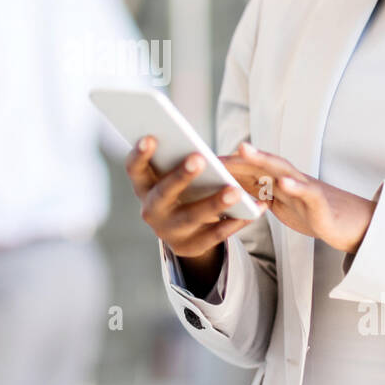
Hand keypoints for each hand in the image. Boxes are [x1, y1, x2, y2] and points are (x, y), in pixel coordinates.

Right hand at [124, 135, 269, 258]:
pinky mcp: (190, 246)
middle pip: (163, 193)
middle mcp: (151, 210)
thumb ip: (177, 160)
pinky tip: (249, 212)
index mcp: (144, 187)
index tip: (151, 137)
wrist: (181, 232)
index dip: (140, 155)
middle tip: (199, 158)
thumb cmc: (179, 191)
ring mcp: (169, 231)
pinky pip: (214, 235)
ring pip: (191, 216)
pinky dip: (233, 223)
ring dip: (214, 203)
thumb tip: (196, 145)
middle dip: (180, 176)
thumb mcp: (171, 176)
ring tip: (235, 191)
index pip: (135, 170)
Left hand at [221, 141, 375, 253]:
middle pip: (260, 163)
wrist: (347, 224)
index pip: (249, 169)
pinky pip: (308, 193)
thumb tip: (227, 192)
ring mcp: (305, 188)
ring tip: (243, 150)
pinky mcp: (320, 202)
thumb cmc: (310, 211)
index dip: (226, 164)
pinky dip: (296, 187)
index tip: (200, 159)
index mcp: (277, 181)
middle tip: (213, 150)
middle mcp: (289, 179)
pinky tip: (283, 183)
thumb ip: (257, 195)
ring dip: (263, 159)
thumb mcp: (278, 204)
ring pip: (282, 170)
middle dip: (236, 155)